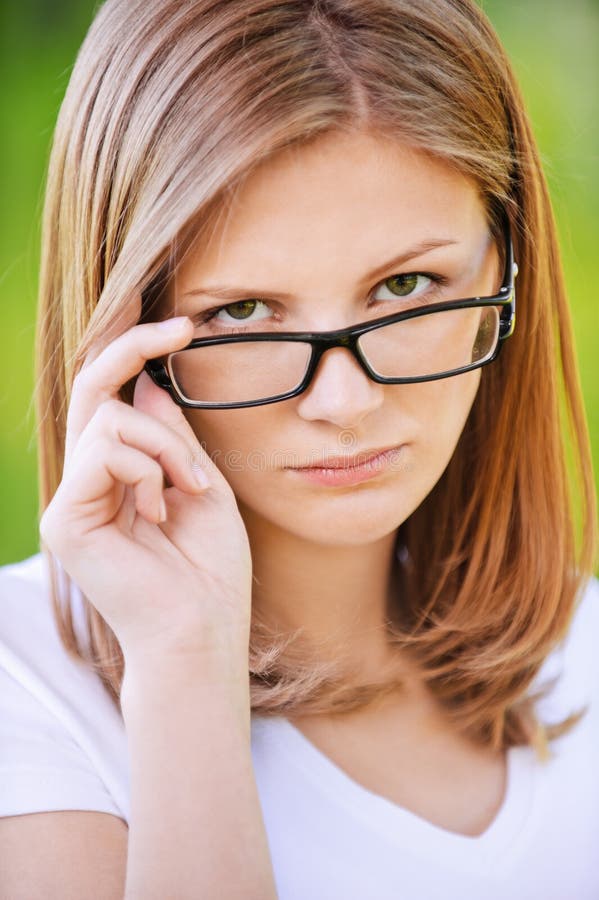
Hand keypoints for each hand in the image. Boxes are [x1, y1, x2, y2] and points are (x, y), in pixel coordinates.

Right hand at [40, 306, 252, 669]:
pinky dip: (147, 468)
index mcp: (120, 475)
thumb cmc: (210, 566)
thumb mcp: (201, 483)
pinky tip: (161, 509)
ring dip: (165, 444)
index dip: (132, 353)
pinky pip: (103, 451)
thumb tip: (147, 384)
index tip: (177, 325)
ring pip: (109, 419)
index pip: (113, 400)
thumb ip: (170, 436)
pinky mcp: (65, 518)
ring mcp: (73, 500)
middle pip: (94, 389)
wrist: (203, 629)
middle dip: (133, 347)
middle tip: (179, 326)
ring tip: (187, 489)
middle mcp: (89, 482)